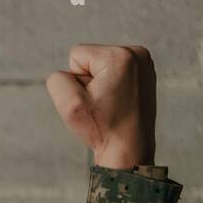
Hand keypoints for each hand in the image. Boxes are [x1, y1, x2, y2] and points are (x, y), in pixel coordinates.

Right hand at [46, 44, 155, 170]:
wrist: (129, 149)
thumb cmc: (101, 128)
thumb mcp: (69, 104)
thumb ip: (57, 79)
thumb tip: (67, 73)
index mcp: (120, 56)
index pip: (76, 55)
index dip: (76, 81)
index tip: (93, 100)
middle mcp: (137, 53)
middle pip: (90, 57)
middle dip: (89, 81)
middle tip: (102, 104)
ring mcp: (144, 62)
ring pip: (101, 65)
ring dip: (99, 84)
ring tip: (110, 104)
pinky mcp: (145, 72)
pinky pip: (114, 71)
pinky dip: (111, 85)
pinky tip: (118, 102)